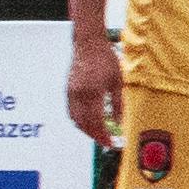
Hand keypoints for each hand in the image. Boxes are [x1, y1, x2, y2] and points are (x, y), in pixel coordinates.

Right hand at [63, 30, 122, 145]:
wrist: (88, 44)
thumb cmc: (106, 60)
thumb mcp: (117, 82)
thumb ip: (118, 104)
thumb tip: (120, 123)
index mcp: (92, 93)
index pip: (96, 122)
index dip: (103, 135)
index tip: (111, 143)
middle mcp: (78, 96)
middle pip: (84, 124)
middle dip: (95, 136)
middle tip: (106, 143)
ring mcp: (71, 93)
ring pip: (75, 120)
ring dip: (86, 130)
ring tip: (99, 135)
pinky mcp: (68, 91)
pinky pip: (71, 112)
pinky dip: (79, 121)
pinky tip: (88, 124)